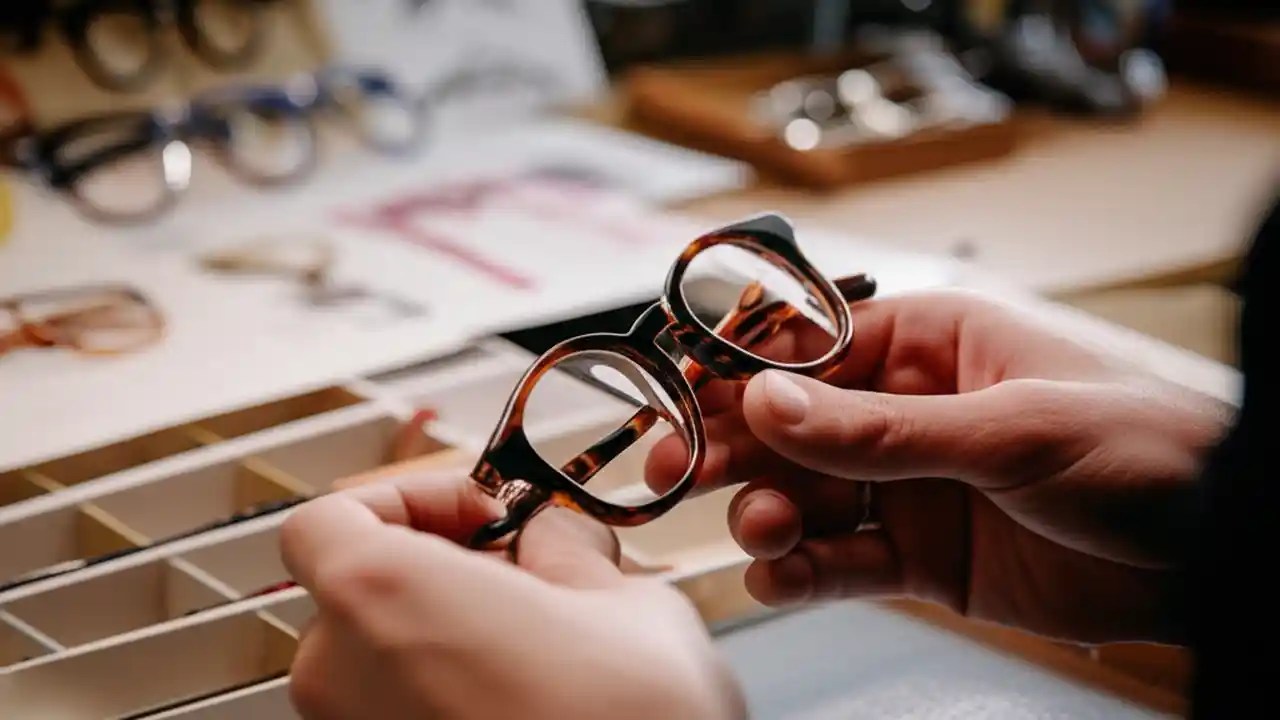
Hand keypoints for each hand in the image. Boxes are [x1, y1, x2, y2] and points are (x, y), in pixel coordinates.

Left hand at [279, 468, 743, 719]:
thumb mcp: (626, 601)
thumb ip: (569, 551)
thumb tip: (558, 540)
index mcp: (381, 596)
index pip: (325, 519)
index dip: (406, 499)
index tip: (481, 509)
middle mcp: (343, 678)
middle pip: (359, 591)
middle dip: (445, 571)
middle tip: (530, 573)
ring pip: (385, 662)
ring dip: (455, 637)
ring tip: (548, 643)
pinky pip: (403, 715)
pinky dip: (455, 694)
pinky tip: (536, 698)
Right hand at [646, 289, 1231, 644]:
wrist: (1214, 555)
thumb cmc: (1145, 450)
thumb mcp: (1007, 429)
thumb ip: (879, 429)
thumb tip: (769, 402)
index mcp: (934, 345)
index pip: (813, 348)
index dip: (742, 370)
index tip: (685, 394)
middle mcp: (912, 412)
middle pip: (794, 426)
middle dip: (733, 446)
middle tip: (678, 471)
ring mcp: (912, 486)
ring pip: (807, 496)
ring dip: (767, 513)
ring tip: (759, 531)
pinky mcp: (922, 556)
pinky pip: (843, 561)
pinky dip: (804, 571)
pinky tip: (783, 576)